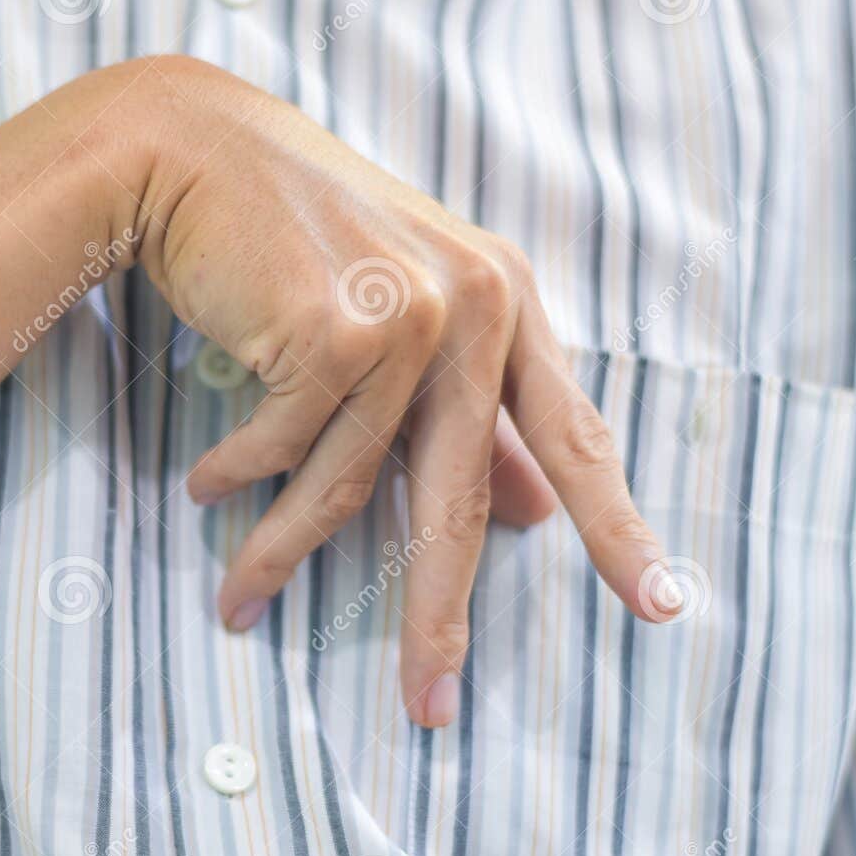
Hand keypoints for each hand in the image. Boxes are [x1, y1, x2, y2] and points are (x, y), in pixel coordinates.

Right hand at [128, 57, 679, 726]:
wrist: (195, 151)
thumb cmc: (298, 235)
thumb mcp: (403, 314)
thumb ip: (468, 409)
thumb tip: (535, 515)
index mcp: (510, 300)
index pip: (574, 435)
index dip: (617, 526)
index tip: (660, 605)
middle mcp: (478, 306)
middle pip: (460, 497)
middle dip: (438, 612)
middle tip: (429, 704)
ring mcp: (409, 316)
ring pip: (348, 486)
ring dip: (280, 555)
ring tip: (238, 602)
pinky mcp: (334, 331)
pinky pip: (283, 450)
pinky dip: (238, 481)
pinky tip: (204, 489)